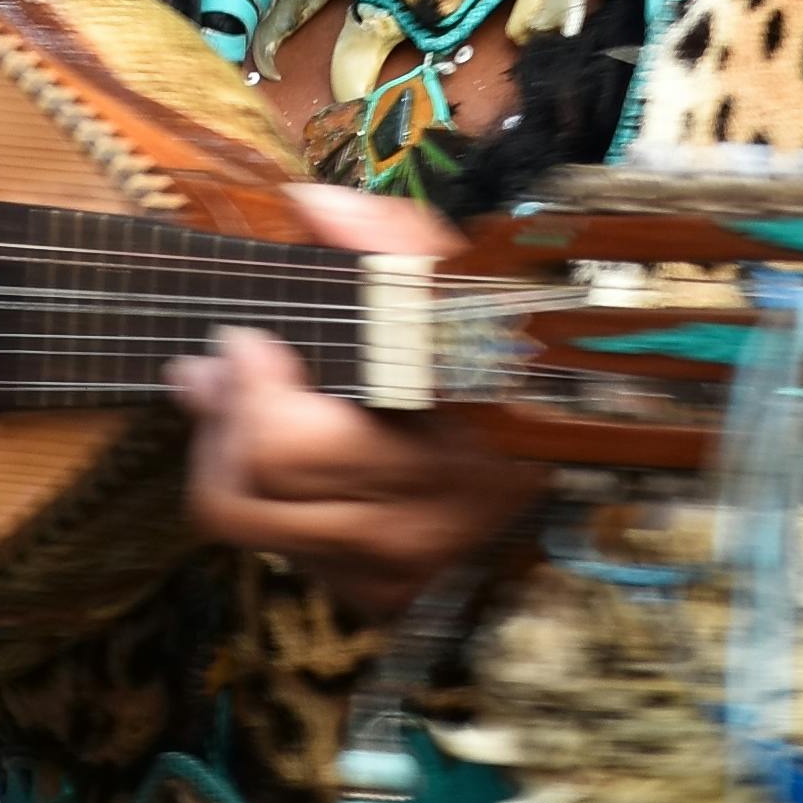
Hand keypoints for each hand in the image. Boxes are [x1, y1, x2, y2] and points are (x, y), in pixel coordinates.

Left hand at [168, 187, 529, 610]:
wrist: (585, 453)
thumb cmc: (512, 356)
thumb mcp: (470, 285)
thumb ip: (392, 243)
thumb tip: (310, 207)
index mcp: (445, 435)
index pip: (287, 445)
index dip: (249, 388)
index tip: (250, 338)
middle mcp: (417, 518)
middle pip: (245, 490)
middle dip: (219, 416)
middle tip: (217, 365)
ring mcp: (395, 567)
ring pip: (248, 525)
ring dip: (227, 457)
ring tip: (237, 403)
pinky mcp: (378, 595)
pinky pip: (282, 554)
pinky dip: (270, 502)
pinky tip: (292, 460)